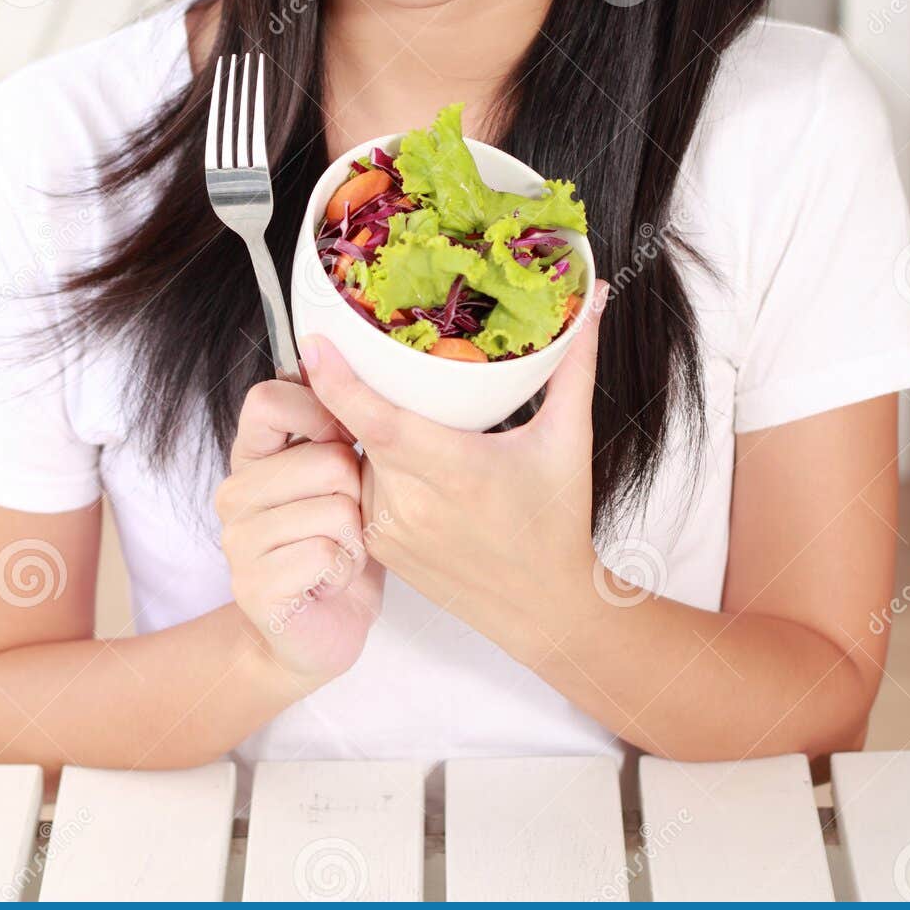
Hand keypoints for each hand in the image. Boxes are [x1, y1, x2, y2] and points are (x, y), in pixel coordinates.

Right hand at [215, 374, 384, 686]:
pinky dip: (345, 570)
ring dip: (355, 538)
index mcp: (252, 457)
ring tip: (337, 553)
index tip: (343, 440)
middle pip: (325, 457)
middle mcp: (234, 493)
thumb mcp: (341, 477)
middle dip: (357, 493)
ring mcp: (237, 541)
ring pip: (334, 508)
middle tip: (343, 521)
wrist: (319, 632)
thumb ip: (334, 425)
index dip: (320, 411)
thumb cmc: (337, 546)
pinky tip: (328, 582)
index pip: (268, 398)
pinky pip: (327, 552)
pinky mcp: (253, 585)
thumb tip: (326, 351)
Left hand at [296, 282, 610, 665]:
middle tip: (363, 349)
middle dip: (357, 391)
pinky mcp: (378, 546)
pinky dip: (375, 464)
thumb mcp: (567, 439)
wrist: (544, 609)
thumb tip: (594, 300)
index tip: (315, 342)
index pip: (379, 422)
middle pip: (362, 428)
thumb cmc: (557, 523)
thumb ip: (573, 364)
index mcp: (455, 472)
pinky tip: (409, 457)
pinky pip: (361, 486)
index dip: (339, 383)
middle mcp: (412, 504)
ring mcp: (388, 529)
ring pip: (359, 456)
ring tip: (408, 413)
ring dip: (371, 431)